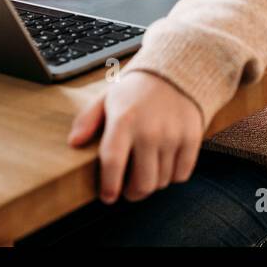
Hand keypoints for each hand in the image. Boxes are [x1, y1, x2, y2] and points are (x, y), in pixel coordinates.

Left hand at [68, 70, 204, 202]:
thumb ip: (87, 120)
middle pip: (142, 183)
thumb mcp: (107, 98)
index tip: (107, 196)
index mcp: (124, 120)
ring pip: (161, 182)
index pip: (113, 163)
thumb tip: (74, 142)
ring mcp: (173, 135)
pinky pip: (181, 175)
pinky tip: (164, 164)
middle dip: (131, 193)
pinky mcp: (192, 137)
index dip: (109, 186)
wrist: (175, 71)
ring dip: (151, 184)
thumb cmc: (136, 89)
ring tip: (145, 172)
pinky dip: (172, 176)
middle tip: (127, 189)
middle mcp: (149, 130)